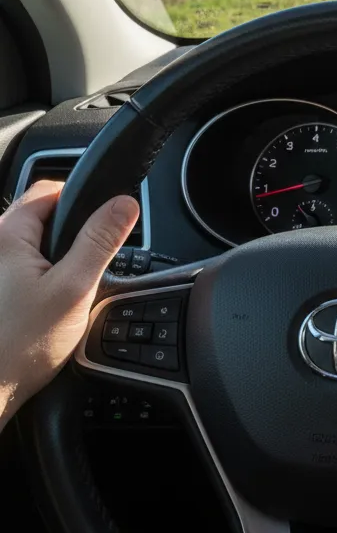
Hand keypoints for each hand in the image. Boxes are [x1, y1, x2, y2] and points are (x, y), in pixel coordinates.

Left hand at [0, 181, 139, 431]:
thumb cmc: (19, 347)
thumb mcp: (74, 288)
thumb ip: (100, 240)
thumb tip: (124, 203)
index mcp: (7, 234)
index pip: (50, 189)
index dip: (84, 201)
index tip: (105, 224)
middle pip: (41, 215)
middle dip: (70, 233)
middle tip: (87, 265)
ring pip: (32, 243)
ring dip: (55, 256)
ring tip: (68, 288)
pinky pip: (22, 266)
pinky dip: (40, 275)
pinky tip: (46, 304)